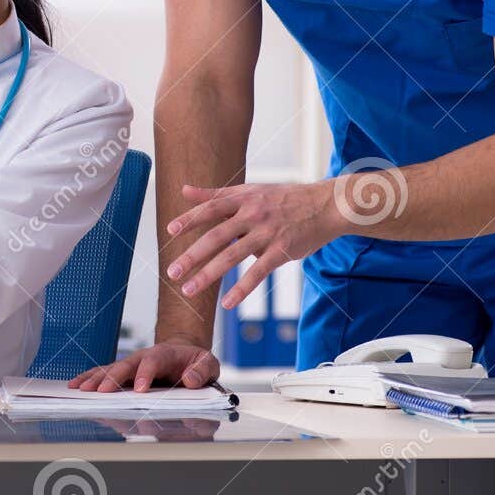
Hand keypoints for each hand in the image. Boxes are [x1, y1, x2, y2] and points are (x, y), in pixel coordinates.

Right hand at [67, 339, 219, 392]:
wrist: (184, 355)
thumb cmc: (195, 362)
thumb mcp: (207, 365)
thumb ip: (202, 371)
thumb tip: (191, 380)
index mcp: (165, 354)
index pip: (152, 362)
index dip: (145, 374)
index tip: (139, 390)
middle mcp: (143, 357)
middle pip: (125, 365)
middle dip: (112, 379)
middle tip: (100, 392)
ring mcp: (131, 364)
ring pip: (110, 369)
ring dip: (95, 379)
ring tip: (81, 389)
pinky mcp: (123, 372)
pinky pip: (104, 373)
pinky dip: (89, 378)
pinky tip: (76, 385)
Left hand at [165, 180, 344, 308]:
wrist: (325, 205)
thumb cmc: (284, 199)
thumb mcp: (249, 190)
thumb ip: (215, 195)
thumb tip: (184, 190)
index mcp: (242, 199)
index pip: (211, 209)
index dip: (190, 219)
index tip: (170, 231)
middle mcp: (252, 215)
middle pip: (216, 236)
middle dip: (192, 255)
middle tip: (172, 271)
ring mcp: (267, 233)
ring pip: (232, 256)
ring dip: (208, 275)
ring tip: (188, 290)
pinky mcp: (282, 251)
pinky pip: (258, 273)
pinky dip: (242, 289)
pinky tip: (227, 303)